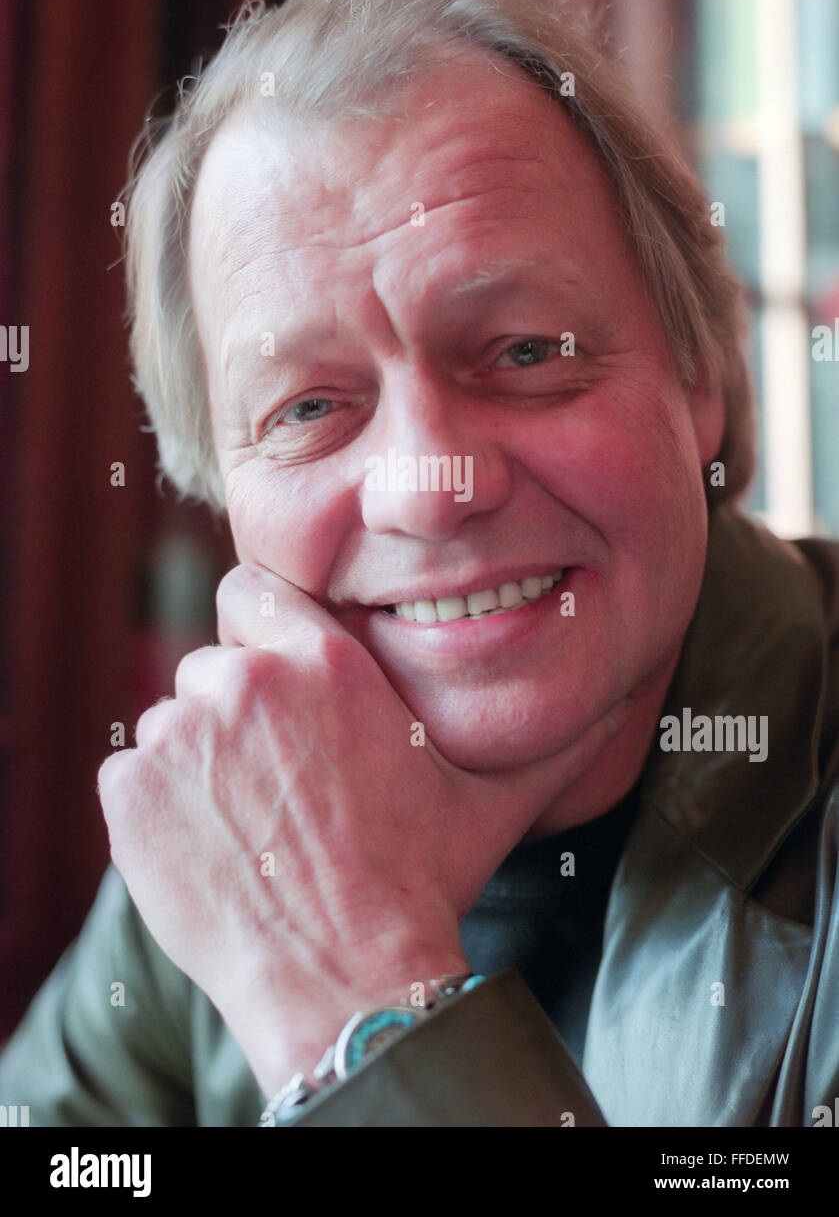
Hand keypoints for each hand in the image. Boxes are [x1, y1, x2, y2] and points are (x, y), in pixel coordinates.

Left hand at [98, 563, 631, 1093]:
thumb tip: (626, 692)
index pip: (251, 588)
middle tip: (280, 778)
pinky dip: (160, 806)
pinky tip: (215, 849)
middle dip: (239, 708)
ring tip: (253, 823)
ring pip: (176, 719)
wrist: (347, 978)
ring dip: (203, 761)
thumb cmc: (421, 880)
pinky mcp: (132, 792)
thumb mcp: (496, 793)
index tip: (281, 682)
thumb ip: (557, 727)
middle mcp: (242, 680)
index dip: (263, 633)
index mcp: (321, 661)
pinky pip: (132, 774)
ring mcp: (179, 736)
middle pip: (215, 662)